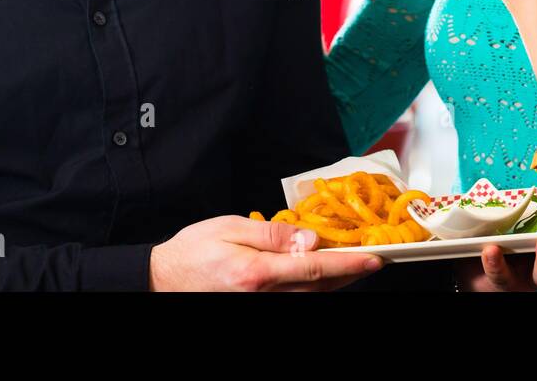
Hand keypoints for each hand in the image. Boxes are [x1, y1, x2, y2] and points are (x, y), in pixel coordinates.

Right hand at [148, 215, 382, 290]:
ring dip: (335, 284)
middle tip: (374, 258)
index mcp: (256, 273)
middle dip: (350, 274)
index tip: (375, 258)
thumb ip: (274, 236)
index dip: (349, 265)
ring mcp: (259, 308)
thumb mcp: (231, 227)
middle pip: (319, 290)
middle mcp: (262, 297)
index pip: (315, 269)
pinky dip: (314, 291)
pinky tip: (322, 278)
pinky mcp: (257, 310)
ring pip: (311, 299)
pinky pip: (294, 303)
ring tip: (354, 265)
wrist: (161, 280)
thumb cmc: (193, 250)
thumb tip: (311, 239)